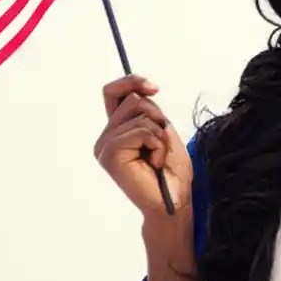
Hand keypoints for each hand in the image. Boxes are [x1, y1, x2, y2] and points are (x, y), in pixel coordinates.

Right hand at [93, 74, 192, 220]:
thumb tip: (139, 90)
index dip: (132, 82)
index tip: (153, 88)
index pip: (113, 92)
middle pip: (132, 100)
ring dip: (160, 135)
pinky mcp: (109, 155)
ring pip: (140, 115)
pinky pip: (141, 131)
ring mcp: (105, 146)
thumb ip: (147, 111)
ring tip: (157, 157)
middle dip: (157, 117)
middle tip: (161, 144)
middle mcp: (106, 136)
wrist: (176, 199)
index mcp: (117, 129)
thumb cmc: (171, 170)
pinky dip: (157, 144)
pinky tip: (154, 163)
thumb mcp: (162, 130)